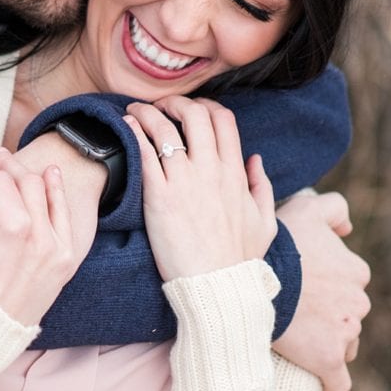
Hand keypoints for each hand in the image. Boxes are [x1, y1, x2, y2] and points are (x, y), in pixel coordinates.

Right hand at [0, 147, 83, 325]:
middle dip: (6, 173)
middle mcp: (40, 236)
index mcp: (11, 228)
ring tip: (14, 162)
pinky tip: (49, 178)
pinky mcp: (65, 264)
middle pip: (25, 184)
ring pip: (46, 196)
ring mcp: (56, 251)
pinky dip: (57, 195)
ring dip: (31, 178)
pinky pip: (63, 219)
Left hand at [122, 96, 275, 281]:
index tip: (191, 109)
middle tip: (160, 106)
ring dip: (147, 113)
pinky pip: (144, 154)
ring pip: (165, 129)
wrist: (217, 287)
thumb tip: (256, 160)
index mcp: (235, 174)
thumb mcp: (264, 222)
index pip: (223, 120)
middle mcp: (211, 171)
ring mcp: (185, 182)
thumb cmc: (238, 260)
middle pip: (195, 114)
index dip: (206, 105)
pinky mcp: (160, 197)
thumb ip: (261, 187)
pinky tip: (126, 127)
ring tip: (135, 112)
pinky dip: (134, 134)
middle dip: (175, 102)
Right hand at [270, 190, 370, 390]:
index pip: (349, 287)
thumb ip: (335, 208)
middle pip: (347, 318)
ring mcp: (345, 333)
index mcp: (356, 272)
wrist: (253, 276)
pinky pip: (337, 381)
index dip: (326, 291)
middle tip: (292, 312)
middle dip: (327, 318)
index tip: (301, 290)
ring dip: (323, 344)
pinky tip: (314, 375)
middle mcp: (358, 303)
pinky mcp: (328, 360)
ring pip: (342, 346)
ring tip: (293, 337)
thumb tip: (348, 230)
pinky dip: (328, 380)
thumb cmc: (279, 242)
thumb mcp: (308, 207)